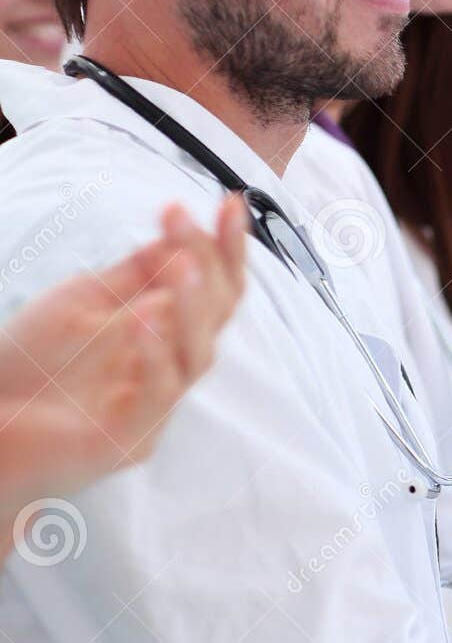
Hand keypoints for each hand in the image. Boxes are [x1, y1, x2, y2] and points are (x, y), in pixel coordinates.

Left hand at [1, 197, 247, 517]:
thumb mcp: (81, 302)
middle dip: (210, 264)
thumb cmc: (32, 368)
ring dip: (194, 308)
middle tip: (185, 221)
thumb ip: (133, 276)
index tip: (229, 204)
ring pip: (197, 356)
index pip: (215, 287)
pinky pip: (157, 398)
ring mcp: (153, 405)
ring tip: (184, 267)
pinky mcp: (127, 438)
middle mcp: (169, 366)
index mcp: (163, 333)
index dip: (228, 248)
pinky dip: (156, 358)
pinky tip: (144, 322)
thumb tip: (180, 237)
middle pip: (217, 316)